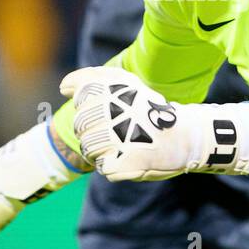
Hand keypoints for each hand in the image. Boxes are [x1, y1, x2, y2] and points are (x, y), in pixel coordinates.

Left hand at [59, 67, 248, 181]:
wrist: (185, 136)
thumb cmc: (149, 110)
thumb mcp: (126, 84)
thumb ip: (93, 80)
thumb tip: (64, 87)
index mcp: (112, 86)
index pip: (81, 96)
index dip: (91, 106)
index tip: (111, 108)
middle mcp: (112, 109)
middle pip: (80, 126)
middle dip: (95, 131)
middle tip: (120, 130)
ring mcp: (117, 136)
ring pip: (89, 149)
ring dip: (104, 150)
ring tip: (126, 144)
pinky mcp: (122, 161)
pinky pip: (103, 167)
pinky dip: (115, 166)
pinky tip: (131, 157)